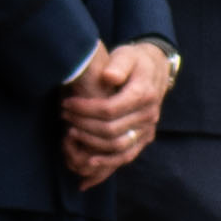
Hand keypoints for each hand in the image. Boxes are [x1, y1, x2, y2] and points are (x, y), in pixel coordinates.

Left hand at [62, 42, 172, 185]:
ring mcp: (148, 129)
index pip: (110, 110)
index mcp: (144, 94)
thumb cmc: (135, 61)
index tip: (66, 104)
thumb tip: (108, 77)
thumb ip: (118, 64)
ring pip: (117, 147)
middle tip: (64, 116)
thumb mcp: (127, 55)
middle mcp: (149, 115)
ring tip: (70, 132)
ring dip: (90, 143)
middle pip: (111, 130)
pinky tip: (87, 165)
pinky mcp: (144, 139)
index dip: (84, 109)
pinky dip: (106, 164)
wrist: (156, 69)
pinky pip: (126, 157)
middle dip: (83, 124)